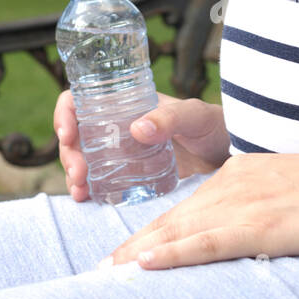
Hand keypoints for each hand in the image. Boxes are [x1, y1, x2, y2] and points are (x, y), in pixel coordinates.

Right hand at [54, 90, 230, 201]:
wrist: (232, 155)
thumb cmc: (215, 126)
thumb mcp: (196, 116)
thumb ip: (171, 118)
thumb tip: (136, 128)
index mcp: (127, 104)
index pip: (83, 100)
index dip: (66, 113)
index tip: (67, 133)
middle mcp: (118, 126)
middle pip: (77, 135)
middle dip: (69, 153)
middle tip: (79, 173)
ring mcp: (122, 153)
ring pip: (83, 158)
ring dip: (73, 173)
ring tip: (80, 192)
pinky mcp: (129, 176)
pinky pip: (99, 180)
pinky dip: (87, 188)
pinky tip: (87, 199)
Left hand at [102, 149, 298, 269]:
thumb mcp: (295, 192)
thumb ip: (265, 206)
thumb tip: (248, 235)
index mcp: (243, 172)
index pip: (187, 206)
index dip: (153, 232)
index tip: (127, 254)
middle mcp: (236, 182)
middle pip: (173, 217)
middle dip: (134, 245)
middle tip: (100, 270)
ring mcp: (248, 202)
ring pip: (180, 230)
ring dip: (139, 254)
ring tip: (107, 275)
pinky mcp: (263, 225)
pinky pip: (206, 242)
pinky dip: (171, 254)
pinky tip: (143, 265)